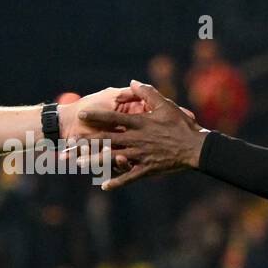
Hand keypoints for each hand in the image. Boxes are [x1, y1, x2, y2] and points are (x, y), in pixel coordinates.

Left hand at [76, 80, 207, 189]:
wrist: (195, 147)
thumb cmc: (182, 124)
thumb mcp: (165, 105)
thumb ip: (147, 93)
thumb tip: (133, 82)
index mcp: (140, 123)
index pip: (113, 118)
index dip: (96, 116)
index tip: (82, 114)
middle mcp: (137, 139)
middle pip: (108, 139)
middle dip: (88, 140)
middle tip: (71, 140)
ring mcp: (140, 155)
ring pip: (113, 158)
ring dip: (95, 161)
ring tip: (79, 163)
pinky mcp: (147, 169)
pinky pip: (129, 177)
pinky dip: (117, 182)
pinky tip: (104, 186)